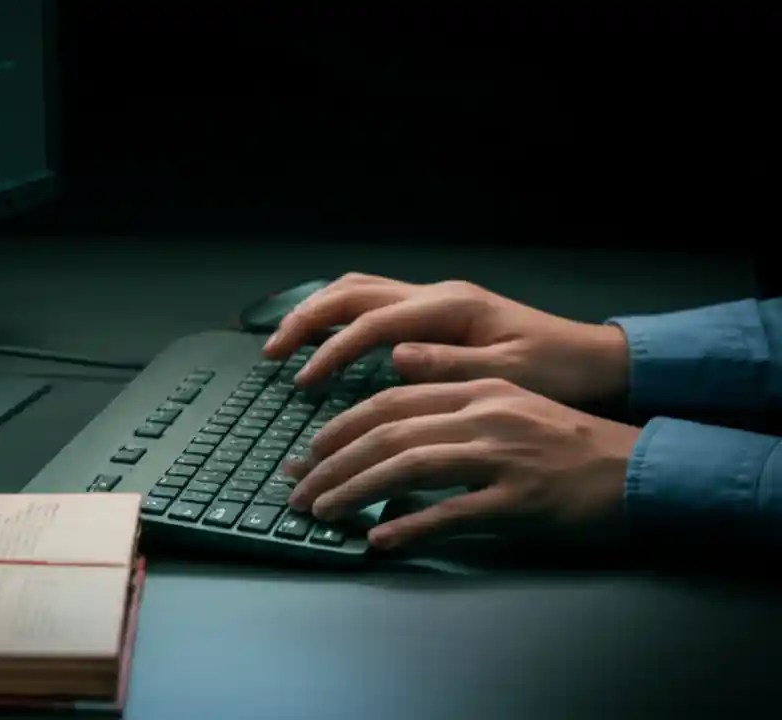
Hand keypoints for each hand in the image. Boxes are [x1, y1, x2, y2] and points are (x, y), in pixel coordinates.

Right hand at [263, 274, 630, 405]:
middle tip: (271, 353)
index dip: (331, 350)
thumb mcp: (508, 375)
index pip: (371, 322)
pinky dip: (339, 318)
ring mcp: (434, 300)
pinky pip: (373, 305)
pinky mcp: (435, 313)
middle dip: (305, 319)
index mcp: (450, 307)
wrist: (592, 359)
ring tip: (283, 345)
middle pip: (352, 292)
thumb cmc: (555, 370)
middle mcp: (436, 295)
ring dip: (316, 313)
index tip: (303, 382)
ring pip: (358, 291)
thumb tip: (394, 358)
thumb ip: (449, 365)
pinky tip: (323, 341)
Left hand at [286, 378, 641, 550]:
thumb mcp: (506, 407)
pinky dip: (410, 528)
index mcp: (477, 389)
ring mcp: (502, 457)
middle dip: (332, 463)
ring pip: (409, 468)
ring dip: (356, 492)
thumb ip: (449, 409)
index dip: (341, 427)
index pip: (390, 401)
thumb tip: (388, 430)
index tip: (309, 452)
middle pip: (388, 433)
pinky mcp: (520, 500)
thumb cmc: (567, 442)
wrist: (637, 468)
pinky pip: (452, 515)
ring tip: (323, 512)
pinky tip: (380, 541)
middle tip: (298, 489)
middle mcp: (483, 415)